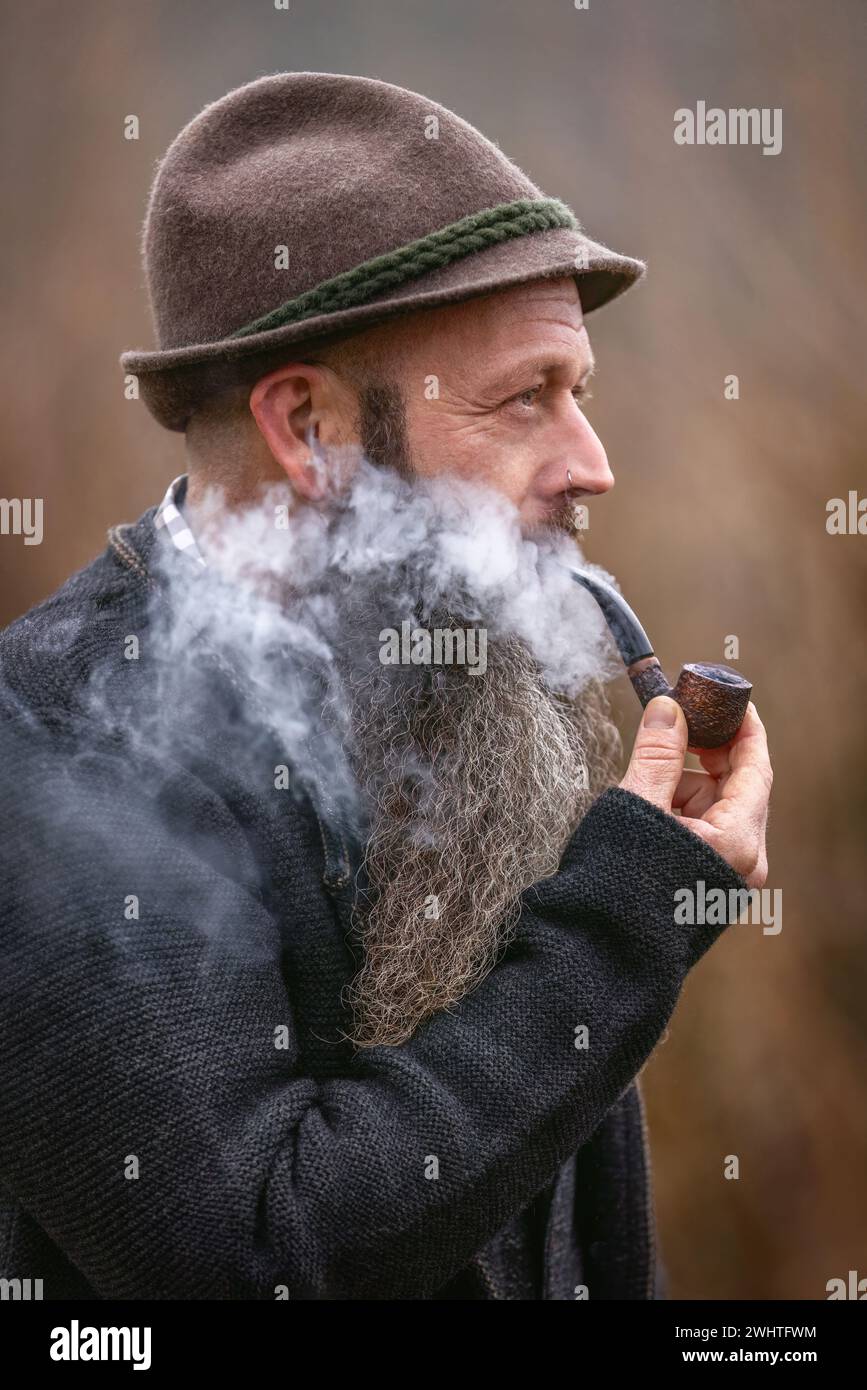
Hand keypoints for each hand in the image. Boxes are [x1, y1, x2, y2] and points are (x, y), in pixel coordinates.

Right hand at [619, 697, 771, 887]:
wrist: (600, 956)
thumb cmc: (617, 884)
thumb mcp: (636, 805)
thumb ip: (657, 754)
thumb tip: (669, 707)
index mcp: (737, 841)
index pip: (755, 767)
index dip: (744, 727)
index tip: (727, 697)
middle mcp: (743, 861)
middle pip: (736, 787)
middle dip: (704, 753)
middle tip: (675, 723)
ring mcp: (725, 876)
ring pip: (715, 809)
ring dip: (684, 785)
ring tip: (643, 785)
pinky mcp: (705, 886)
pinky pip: (702, 833)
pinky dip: (679, 812)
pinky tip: (647, 811)